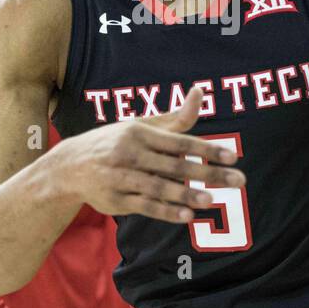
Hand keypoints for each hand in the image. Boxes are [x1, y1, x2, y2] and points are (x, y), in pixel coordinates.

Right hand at [52, 86, 244, 223]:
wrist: (69, 166)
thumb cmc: (114, 143)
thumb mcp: (140, 126)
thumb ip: (174, 118)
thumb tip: (199, 92)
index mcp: (138, 132)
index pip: (179, 141)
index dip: (207, 149)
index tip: (233, 156)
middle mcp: (129, 153)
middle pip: (175, 165)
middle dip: (209, 173)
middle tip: (239, 181)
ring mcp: (120, 177)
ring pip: (159, 187)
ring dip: (186, 194)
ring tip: (212, 200)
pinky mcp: (115, 200)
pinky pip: (145, 206)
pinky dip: (166, 211)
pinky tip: (188, 216)